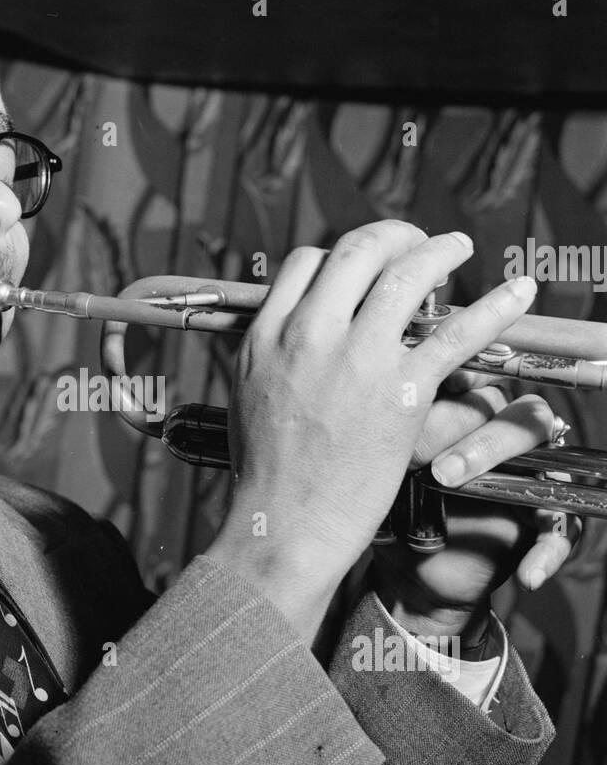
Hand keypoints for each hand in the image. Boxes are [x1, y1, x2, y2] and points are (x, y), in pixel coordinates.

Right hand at [207, 221, 539, 641]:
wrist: (283, 528)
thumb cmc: (266, 477)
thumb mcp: (247, 397)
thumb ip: (270, 354)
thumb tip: (288, 330)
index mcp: (267, 336)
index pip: (306, 263)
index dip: (340, 257)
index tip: (364, 268)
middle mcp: (308, 336)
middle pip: (356, 252)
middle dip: (392, 236)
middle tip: (414, 242)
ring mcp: (356, 360)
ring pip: (405, 275)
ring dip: (440, 250)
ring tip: (460, 247)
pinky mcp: (400, 392)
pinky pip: (455, 334)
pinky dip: (494, 307)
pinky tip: (518, 291)